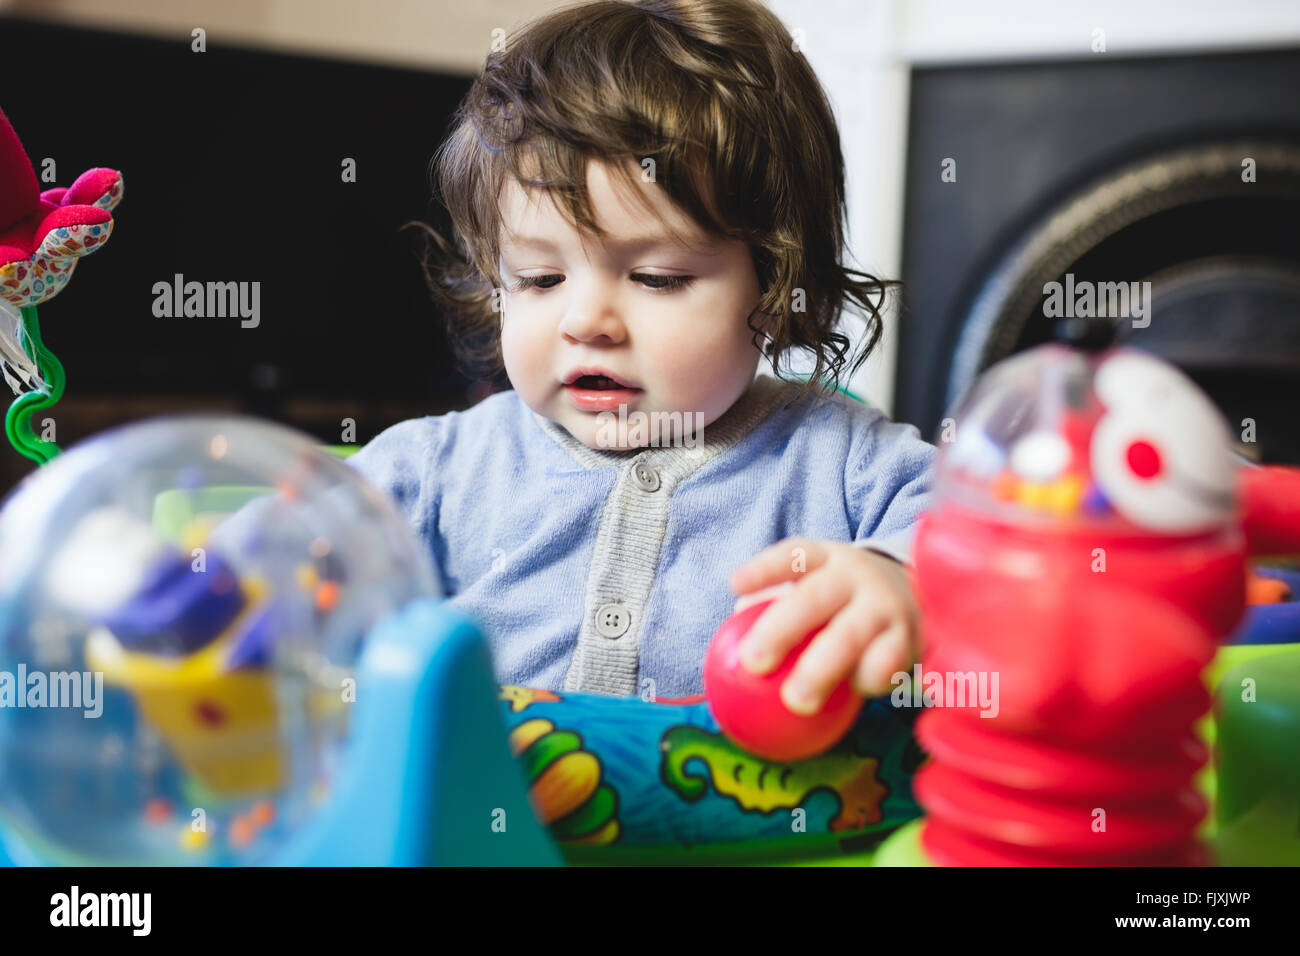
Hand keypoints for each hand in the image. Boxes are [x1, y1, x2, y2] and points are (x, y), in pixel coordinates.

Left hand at [728, 538, 920, 715]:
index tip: (735, 585)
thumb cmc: (849, 599)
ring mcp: (886, 606)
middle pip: (815, 599)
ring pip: (851, 636)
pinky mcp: (913, 637)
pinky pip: (888, 663)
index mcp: (828, 559)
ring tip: (797, 702)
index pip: (794, 556)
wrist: (925, 592)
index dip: (764, 569)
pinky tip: (857, 693)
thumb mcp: (822, 586)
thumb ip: (781, 606)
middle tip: (754, 664)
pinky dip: (870, 680)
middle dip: (781, 630)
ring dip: (822, 669)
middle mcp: (857, 577)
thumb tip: (732, 635)